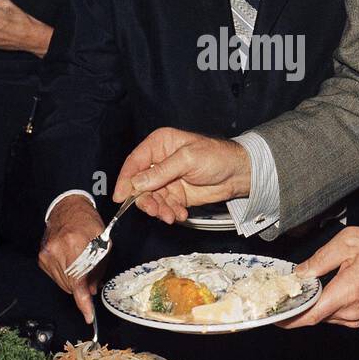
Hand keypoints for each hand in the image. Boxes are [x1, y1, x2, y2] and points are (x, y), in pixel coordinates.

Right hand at [39, 195, 104, 323]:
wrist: (68, 209)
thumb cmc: (87, 223)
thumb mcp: (103, 242)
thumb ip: (99, 268)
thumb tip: (92, 290)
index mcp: (75, 243)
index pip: (79, 280)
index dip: (84, 302)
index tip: (88, 315)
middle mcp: (58, 250)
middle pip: (71, 285)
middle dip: (83, 287)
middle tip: (91, 276)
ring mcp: (47, 255)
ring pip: (63, 284)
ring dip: (74, 281)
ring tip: (80, 264)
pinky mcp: (42, 258)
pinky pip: (56, 277)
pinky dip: (66, 275)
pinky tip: (70, 262)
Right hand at [113, 128, 250, 222]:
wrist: (238, 173)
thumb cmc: (216, 156)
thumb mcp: (187, 159)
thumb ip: (161, 171)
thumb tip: (136, 183)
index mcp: (159, 144)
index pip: (134, 162)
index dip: (125, 180)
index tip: (120, 196)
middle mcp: (159, 162)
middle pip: (140, 184)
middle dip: (145, 200)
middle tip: (154, 210)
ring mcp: (167, 180)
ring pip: (152, 198)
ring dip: (159, 209)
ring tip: (172, 215)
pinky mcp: (176, 195)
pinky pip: (165, 206)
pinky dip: (170, 212)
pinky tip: (181, 214)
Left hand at [282, 227, 358, 328]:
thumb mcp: (347, 242)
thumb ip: (319, 260)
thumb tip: (299, 273)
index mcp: (346, 293)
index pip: (309, 316)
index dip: (287, 318)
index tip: (272, 315)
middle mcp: (353, 311)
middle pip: (314, 316)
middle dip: (298, 306)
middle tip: (283, 293)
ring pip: (325, 316)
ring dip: (313, 305)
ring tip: (303, 289)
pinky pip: (338, 315)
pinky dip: (327, 305)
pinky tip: (323, 292)